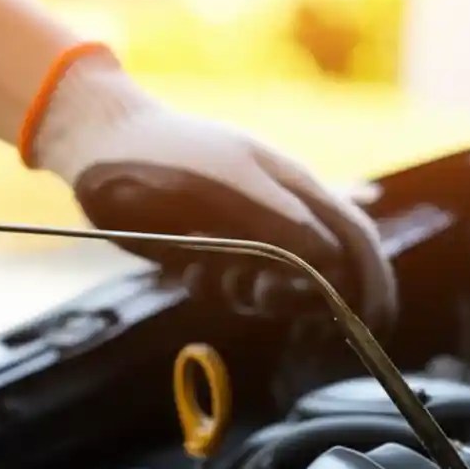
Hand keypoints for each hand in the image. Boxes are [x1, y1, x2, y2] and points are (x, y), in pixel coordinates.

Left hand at [28, 49, 395, 331]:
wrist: (100, 144)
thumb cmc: (162, 156)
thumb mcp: (225, 185)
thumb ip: (279, 221)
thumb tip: (331, 258)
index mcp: (295, 184)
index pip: (355, 238)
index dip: (369, 283)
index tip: (366, 324)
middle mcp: (278, 208)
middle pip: (321, 270)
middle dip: (294, 296)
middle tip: (258, 294)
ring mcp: (244, 228)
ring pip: (273, 283)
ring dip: (246, 292)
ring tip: (209, 274)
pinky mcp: (209, 247)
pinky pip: (229, 284)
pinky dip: (214, 287)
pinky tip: (189, 272)